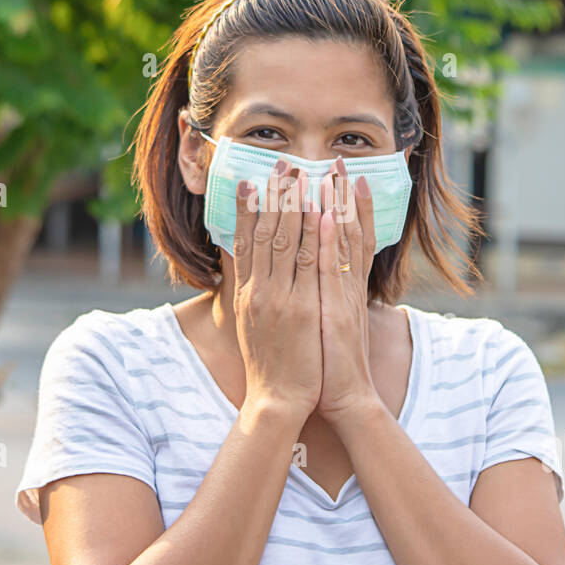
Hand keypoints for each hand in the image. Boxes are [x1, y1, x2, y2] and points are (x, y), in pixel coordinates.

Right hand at [232, 159, 322, 420]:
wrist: (279, 400)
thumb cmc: (270, 364)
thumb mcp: (252, 323)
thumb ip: (250, 291)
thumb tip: (245, 263)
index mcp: (248, 293)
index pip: (244, 242)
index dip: (247, 209)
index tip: (251, 180)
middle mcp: (260, 291)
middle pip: (264, 233)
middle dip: (273, 196)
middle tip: (281, 164)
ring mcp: (282, 299)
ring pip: (286, 242)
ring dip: (294, 204)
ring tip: (301, 174)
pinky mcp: (304, 310)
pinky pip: (310, 265)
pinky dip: (314, 236)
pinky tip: (321, 212)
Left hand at [316, 157, 379, 423]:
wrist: (343, 398)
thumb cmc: (328, 362)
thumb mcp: (326, 319)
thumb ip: (323, 291)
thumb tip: (310, 271)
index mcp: (344, 287)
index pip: (351, 237)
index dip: (352, 205)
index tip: (349, 174)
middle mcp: (346, 287)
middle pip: (347, 231)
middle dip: (343, 194)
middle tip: (340, 159)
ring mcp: (342, 297)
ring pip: (340, 244)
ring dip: (337, 205)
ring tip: (334, 173)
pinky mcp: (333, 312)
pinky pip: (329, 271)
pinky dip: (329, 242)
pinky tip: (325, 216)